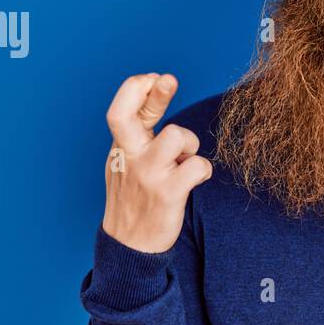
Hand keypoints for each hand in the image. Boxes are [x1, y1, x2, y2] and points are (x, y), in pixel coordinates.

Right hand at [102, 73, 212, 253]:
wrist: (129, 246)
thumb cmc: (134, 197)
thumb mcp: (127, 161)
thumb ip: (140, 131)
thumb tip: (156, 87)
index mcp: (120, 148)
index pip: (121, 110)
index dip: (138, 88)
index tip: (156, 78)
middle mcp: (130, 158)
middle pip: (131, 116)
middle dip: (155, 93)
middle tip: (169, 78)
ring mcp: (148, 176)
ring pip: (177, 135)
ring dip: (189, 143)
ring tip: (184, 160)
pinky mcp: (168, 194)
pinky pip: (198, 166)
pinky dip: (202, 170)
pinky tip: (193, 180)